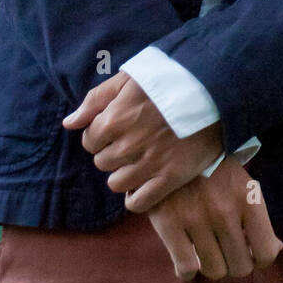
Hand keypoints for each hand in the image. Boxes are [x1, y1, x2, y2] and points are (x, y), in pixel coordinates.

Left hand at [62, 71, 224, 209]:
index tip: (118, 128)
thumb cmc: (168, 79)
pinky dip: (137, 198)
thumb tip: (69, 122)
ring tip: (141, 159)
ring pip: (117, 183)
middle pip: (103, 162)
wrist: (213, 89)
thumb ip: (95, 101)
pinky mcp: (170, 178)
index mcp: (115, 119)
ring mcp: (149, 164)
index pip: (90, 140)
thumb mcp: (128, 79)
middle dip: (113, 152)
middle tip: (133, 141)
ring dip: (124, 173)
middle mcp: (128, 145)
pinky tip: (146, 183)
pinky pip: (138, 203)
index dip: (101, 134)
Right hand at [146, 155, 282, 279]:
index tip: (249, 250)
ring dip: (211, 264)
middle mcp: (224, 210)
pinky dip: (186, 269)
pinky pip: (185, 269)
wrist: (173, 144)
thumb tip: (276, 249)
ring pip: (214, 271)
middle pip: (240, 267)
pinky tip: (186, 255)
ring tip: (206, 248)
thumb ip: (259, 217)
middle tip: (226, 249)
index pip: (266, 253)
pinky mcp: (169, 224)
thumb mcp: (244, 184)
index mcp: (248, 198)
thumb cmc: (214, 169)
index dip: (259, 258)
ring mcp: (195, 218)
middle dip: (235, 262)